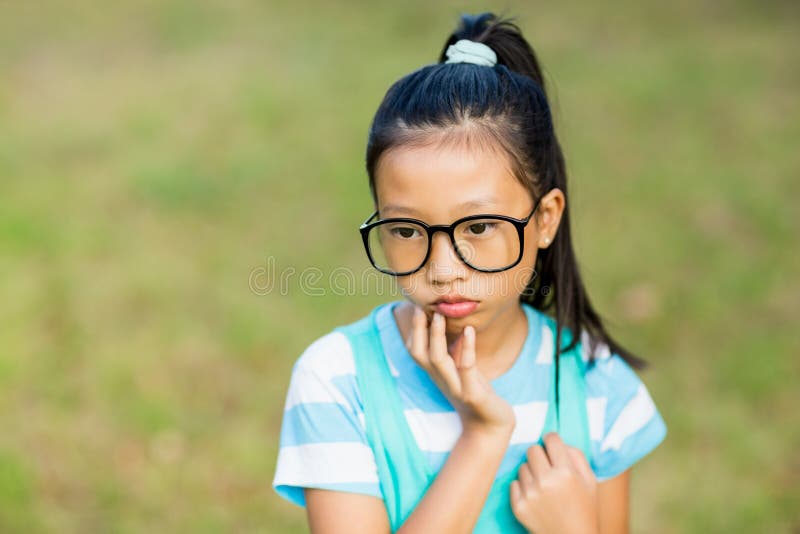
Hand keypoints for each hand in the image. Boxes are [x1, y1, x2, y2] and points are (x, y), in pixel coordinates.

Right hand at [405, 305, 515, 436]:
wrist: (491, 427)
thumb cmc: (477, 394)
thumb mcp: (463, 369)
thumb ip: (456, 351)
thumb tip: (455, 325)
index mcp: (436, 374)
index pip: (415, 350)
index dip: (414, 329)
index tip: (417, 305)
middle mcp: (440, 380)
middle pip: (418, 353)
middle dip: (418, 330)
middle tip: (422, 306)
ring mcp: (455, 388)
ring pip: (437, 360)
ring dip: (436, 336)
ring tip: (439, 315)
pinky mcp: (472, 395)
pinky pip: (466, 368)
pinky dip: (466, 348)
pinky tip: (469, 330)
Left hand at [510, 432, 598, 533]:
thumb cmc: (584, 510)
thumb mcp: (590, 481)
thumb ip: (576, 455)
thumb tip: (556, 440)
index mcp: (566, 472)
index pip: (550, 439)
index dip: (552, 440)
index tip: (552, 446)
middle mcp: (545, 481)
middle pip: (532, 450)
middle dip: (540, 455)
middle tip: (548, 467)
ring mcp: (530, 494)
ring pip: (522, 466)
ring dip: (532, 472)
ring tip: (544, 486)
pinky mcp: (519, 506)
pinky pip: (514, 483)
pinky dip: (523, 488)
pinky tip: (536, 497)